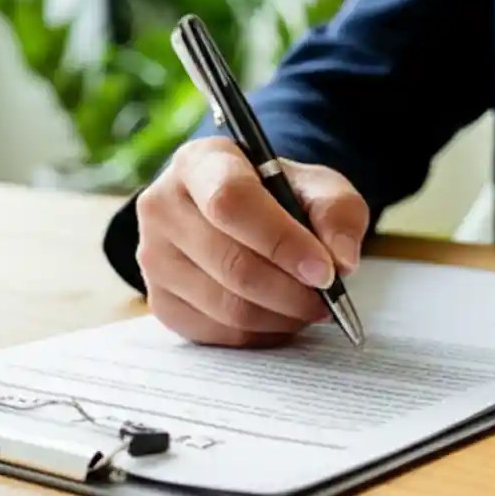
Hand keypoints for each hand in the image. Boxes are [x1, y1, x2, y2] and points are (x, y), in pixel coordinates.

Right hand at [135, 137, 368, 346]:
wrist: (243, 214)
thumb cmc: (280, 196)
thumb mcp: (319, 187)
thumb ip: (337, 214)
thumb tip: (340, 263)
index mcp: (201, 162)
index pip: (232, 201)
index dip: (282, 241)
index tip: (324, 270)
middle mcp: (163, 206)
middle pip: (231, 263)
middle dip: (292, 291)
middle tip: (328, 298)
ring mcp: (154, 257)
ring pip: (227, 306)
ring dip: (281, 316)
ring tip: (310, 306)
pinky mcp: (161, 301)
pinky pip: (218, 333)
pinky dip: (261, 334)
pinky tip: (281, 316)